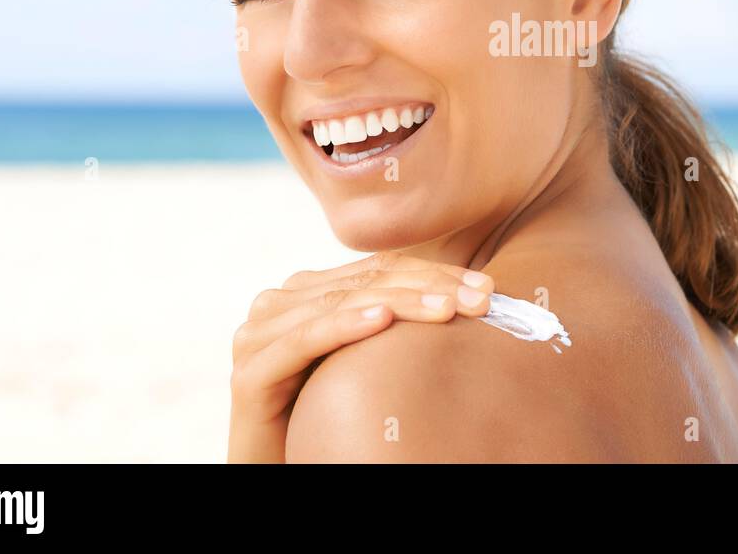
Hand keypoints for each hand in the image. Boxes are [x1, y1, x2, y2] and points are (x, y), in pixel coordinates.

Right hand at [227, 251, 494, 462]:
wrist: (278, 467)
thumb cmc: (330, 416)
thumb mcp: (368, 360)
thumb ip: (393, 319)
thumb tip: (472, 298)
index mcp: (307, 292)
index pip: (381, 269)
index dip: (436, 273)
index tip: (488, 289)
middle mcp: (278, 303)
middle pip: (365, 282)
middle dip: (429, 287)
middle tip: (481, 300)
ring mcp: (257, 334)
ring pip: (340, 304)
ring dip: (400, 303)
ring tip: (447, 310)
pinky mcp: (249, 373)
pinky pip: (304, 340)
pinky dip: (344, 326)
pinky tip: (380, 320)